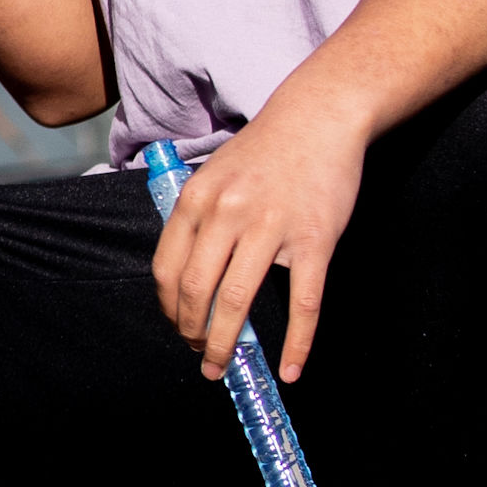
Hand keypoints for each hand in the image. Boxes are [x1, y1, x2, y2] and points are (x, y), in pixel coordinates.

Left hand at [150, 96, 369, 388]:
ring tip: (223, 364)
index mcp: (196, 200)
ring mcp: (271, 228)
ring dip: (225, 343)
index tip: (178, 327)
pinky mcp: (314, 241)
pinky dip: (297, 343)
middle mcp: (227, 215)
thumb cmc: (264, 150)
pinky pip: (303, 302)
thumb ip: (198, 219)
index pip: (167, 269)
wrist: (319, 117)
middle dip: (192, 333)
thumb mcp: (214, 175)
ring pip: (237, 302)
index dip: (170, 309)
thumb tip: (187, 278)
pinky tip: (289, 370)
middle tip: (199, 354)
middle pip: (196, 292)